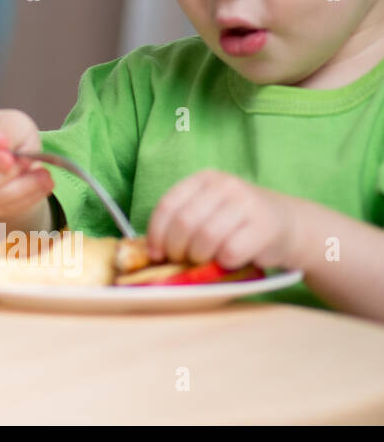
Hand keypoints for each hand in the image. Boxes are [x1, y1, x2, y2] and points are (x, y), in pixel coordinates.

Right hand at [0, 108, 53, 218]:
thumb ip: (10, 130)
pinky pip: (6, 208)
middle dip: (6, 176)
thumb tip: (5, 146)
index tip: (10, 158)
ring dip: (23, 188)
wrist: (16, 153)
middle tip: (28, 164)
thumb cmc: (10, 133)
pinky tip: (42, 185)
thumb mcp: (14, 121)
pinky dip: (28, 198)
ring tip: (45, 176)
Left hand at [147, 169, 299, 269]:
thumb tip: (152, 251)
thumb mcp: (209, 210)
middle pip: (184, 223)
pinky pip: (231, 252)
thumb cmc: (238, 223)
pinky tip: (229, 260)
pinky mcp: (265, 227)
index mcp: (204, 179)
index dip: (156, 234)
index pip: (167, 206)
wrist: (289, 224)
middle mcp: (225, 186)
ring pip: (206, 238)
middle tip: (181, 260)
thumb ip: (183, 221)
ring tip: (205, 260)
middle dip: (176, 249)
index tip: (156, 253)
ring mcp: (247, 204)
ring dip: (200, 257)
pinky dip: (224, 263)